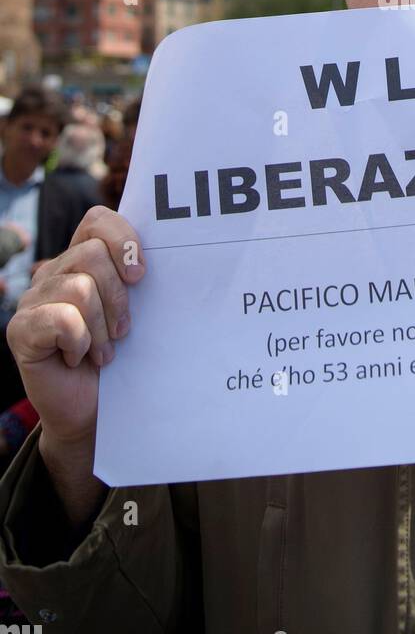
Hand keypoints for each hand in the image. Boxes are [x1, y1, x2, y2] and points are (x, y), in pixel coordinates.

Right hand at [7, 206, 145, 453]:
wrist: (93, 412)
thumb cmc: (122, 360)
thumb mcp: (138, 313)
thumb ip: (140, 280)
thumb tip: (175, 250)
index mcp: (81, 260)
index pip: (97, 220)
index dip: (123, 240)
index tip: (141, 276)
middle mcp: (53, 272)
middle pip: (92, 255)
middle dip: (117, 297)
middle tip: (123, 331)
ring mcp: (32, 300)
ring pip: (80, 288)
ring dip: (101, 328)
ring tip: (103, 352)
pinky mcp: (20, 330)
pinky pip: (62, 319)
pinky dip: (80, 342)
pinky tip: (78, 358)